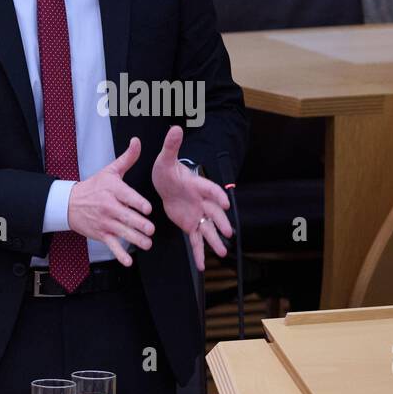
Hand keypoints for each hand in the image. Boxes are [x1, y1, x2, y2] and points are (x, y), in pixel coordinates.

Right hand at [67, 137, 154, 266]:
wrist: (70, 203)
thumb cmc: (94, 186)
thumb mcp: (110, 170)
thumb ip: (127, 158)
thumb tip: (137, 142)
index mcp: (113, 190)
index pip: (127, 197)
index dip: (138, 204)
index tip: (148, 210)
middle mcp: (109, 207)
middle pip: (126, 217)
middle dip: (140, 225)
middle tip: (150, 230)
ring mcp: (105, 222)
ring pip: (122, 232)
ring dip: (136, 240)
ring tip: (147, 244)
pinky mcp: (101, 234)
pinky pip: (112, 245)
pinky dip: (120, 254)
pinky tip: (128, 261)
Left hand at [151, 125, 232, 270]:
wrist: (164, 183)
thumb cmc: (167, 170)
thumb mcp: (165, 158)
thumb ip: (172, 145)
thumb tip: (175, 128)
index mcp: (198, 185)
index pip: (211, 189)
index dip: (218, 195)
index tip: (225, 203)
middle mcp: (202, 201)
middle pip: (215, 213)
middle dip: (222, 222)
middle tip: (229, 232)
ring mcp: (198, 215)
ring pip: (209, 229)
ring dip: (215, 240)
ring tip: (222, 251)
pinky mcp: (190, 225)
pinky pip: (196, 240)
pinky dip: (200, 252)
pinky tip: (203, 265)